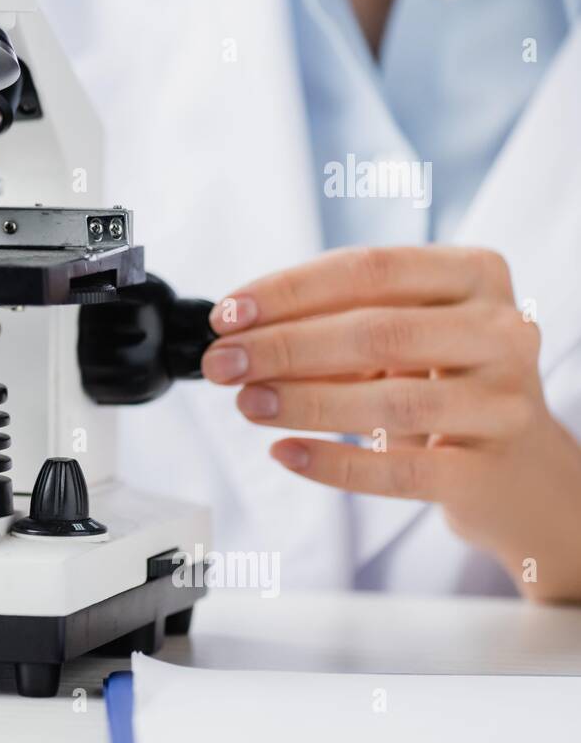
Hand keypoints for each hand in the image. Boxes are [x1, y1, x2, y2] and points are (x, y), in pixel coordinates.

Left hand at [202, 246, 580, 600]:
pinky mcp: (488, 472)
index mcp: (475, 275)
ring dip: (303, 402)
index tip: (228, 314)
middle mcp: (502, 331)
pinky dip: (334, 463)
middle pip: (376, 332)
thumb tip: (239, 334)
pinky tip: (285, 452)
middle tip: (223, 363)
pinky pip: (399, 470)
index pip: (369, 270)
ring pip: (390, 402)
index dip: (290, 291)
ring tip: (247, 403)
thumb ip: (335, 322)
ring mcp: (502, 403)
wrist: (520, 471)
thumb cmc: (444, 384)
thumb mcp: (403, 337)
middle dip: (284, 347)